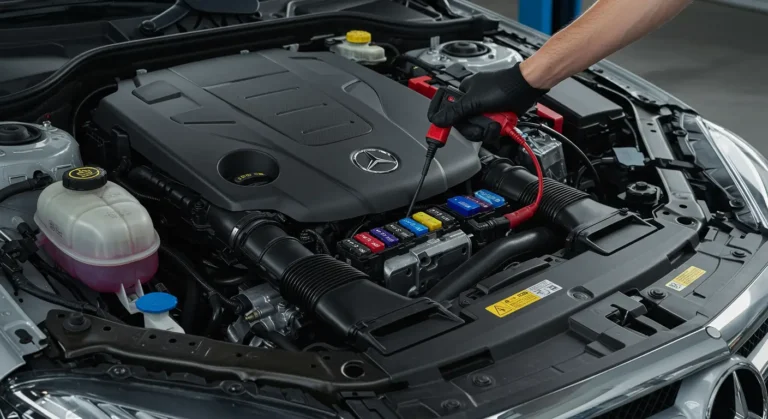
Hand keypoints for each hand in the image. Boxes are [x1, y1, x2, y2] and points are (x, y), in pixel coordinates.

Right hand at [427, 63, 547, 133]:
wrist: (525, 88)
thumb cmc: (503, 85)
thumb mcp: (473, 101)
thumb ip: (454, 112)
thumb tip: (437, 119)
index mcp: (464, 93)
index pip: (450, 113)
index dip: (450, 122)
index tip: (445, 131)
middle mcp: (473, 102)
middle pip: (465, 125)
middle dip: (475, 127)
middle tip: (480, 124)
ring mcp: (484, 110)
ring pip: (478, 129)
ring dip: (487, 129)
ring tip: (494, 122)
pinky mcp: (495, 117)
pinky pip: (489, 130)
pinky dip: (495, 129)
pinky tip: (499, 123)